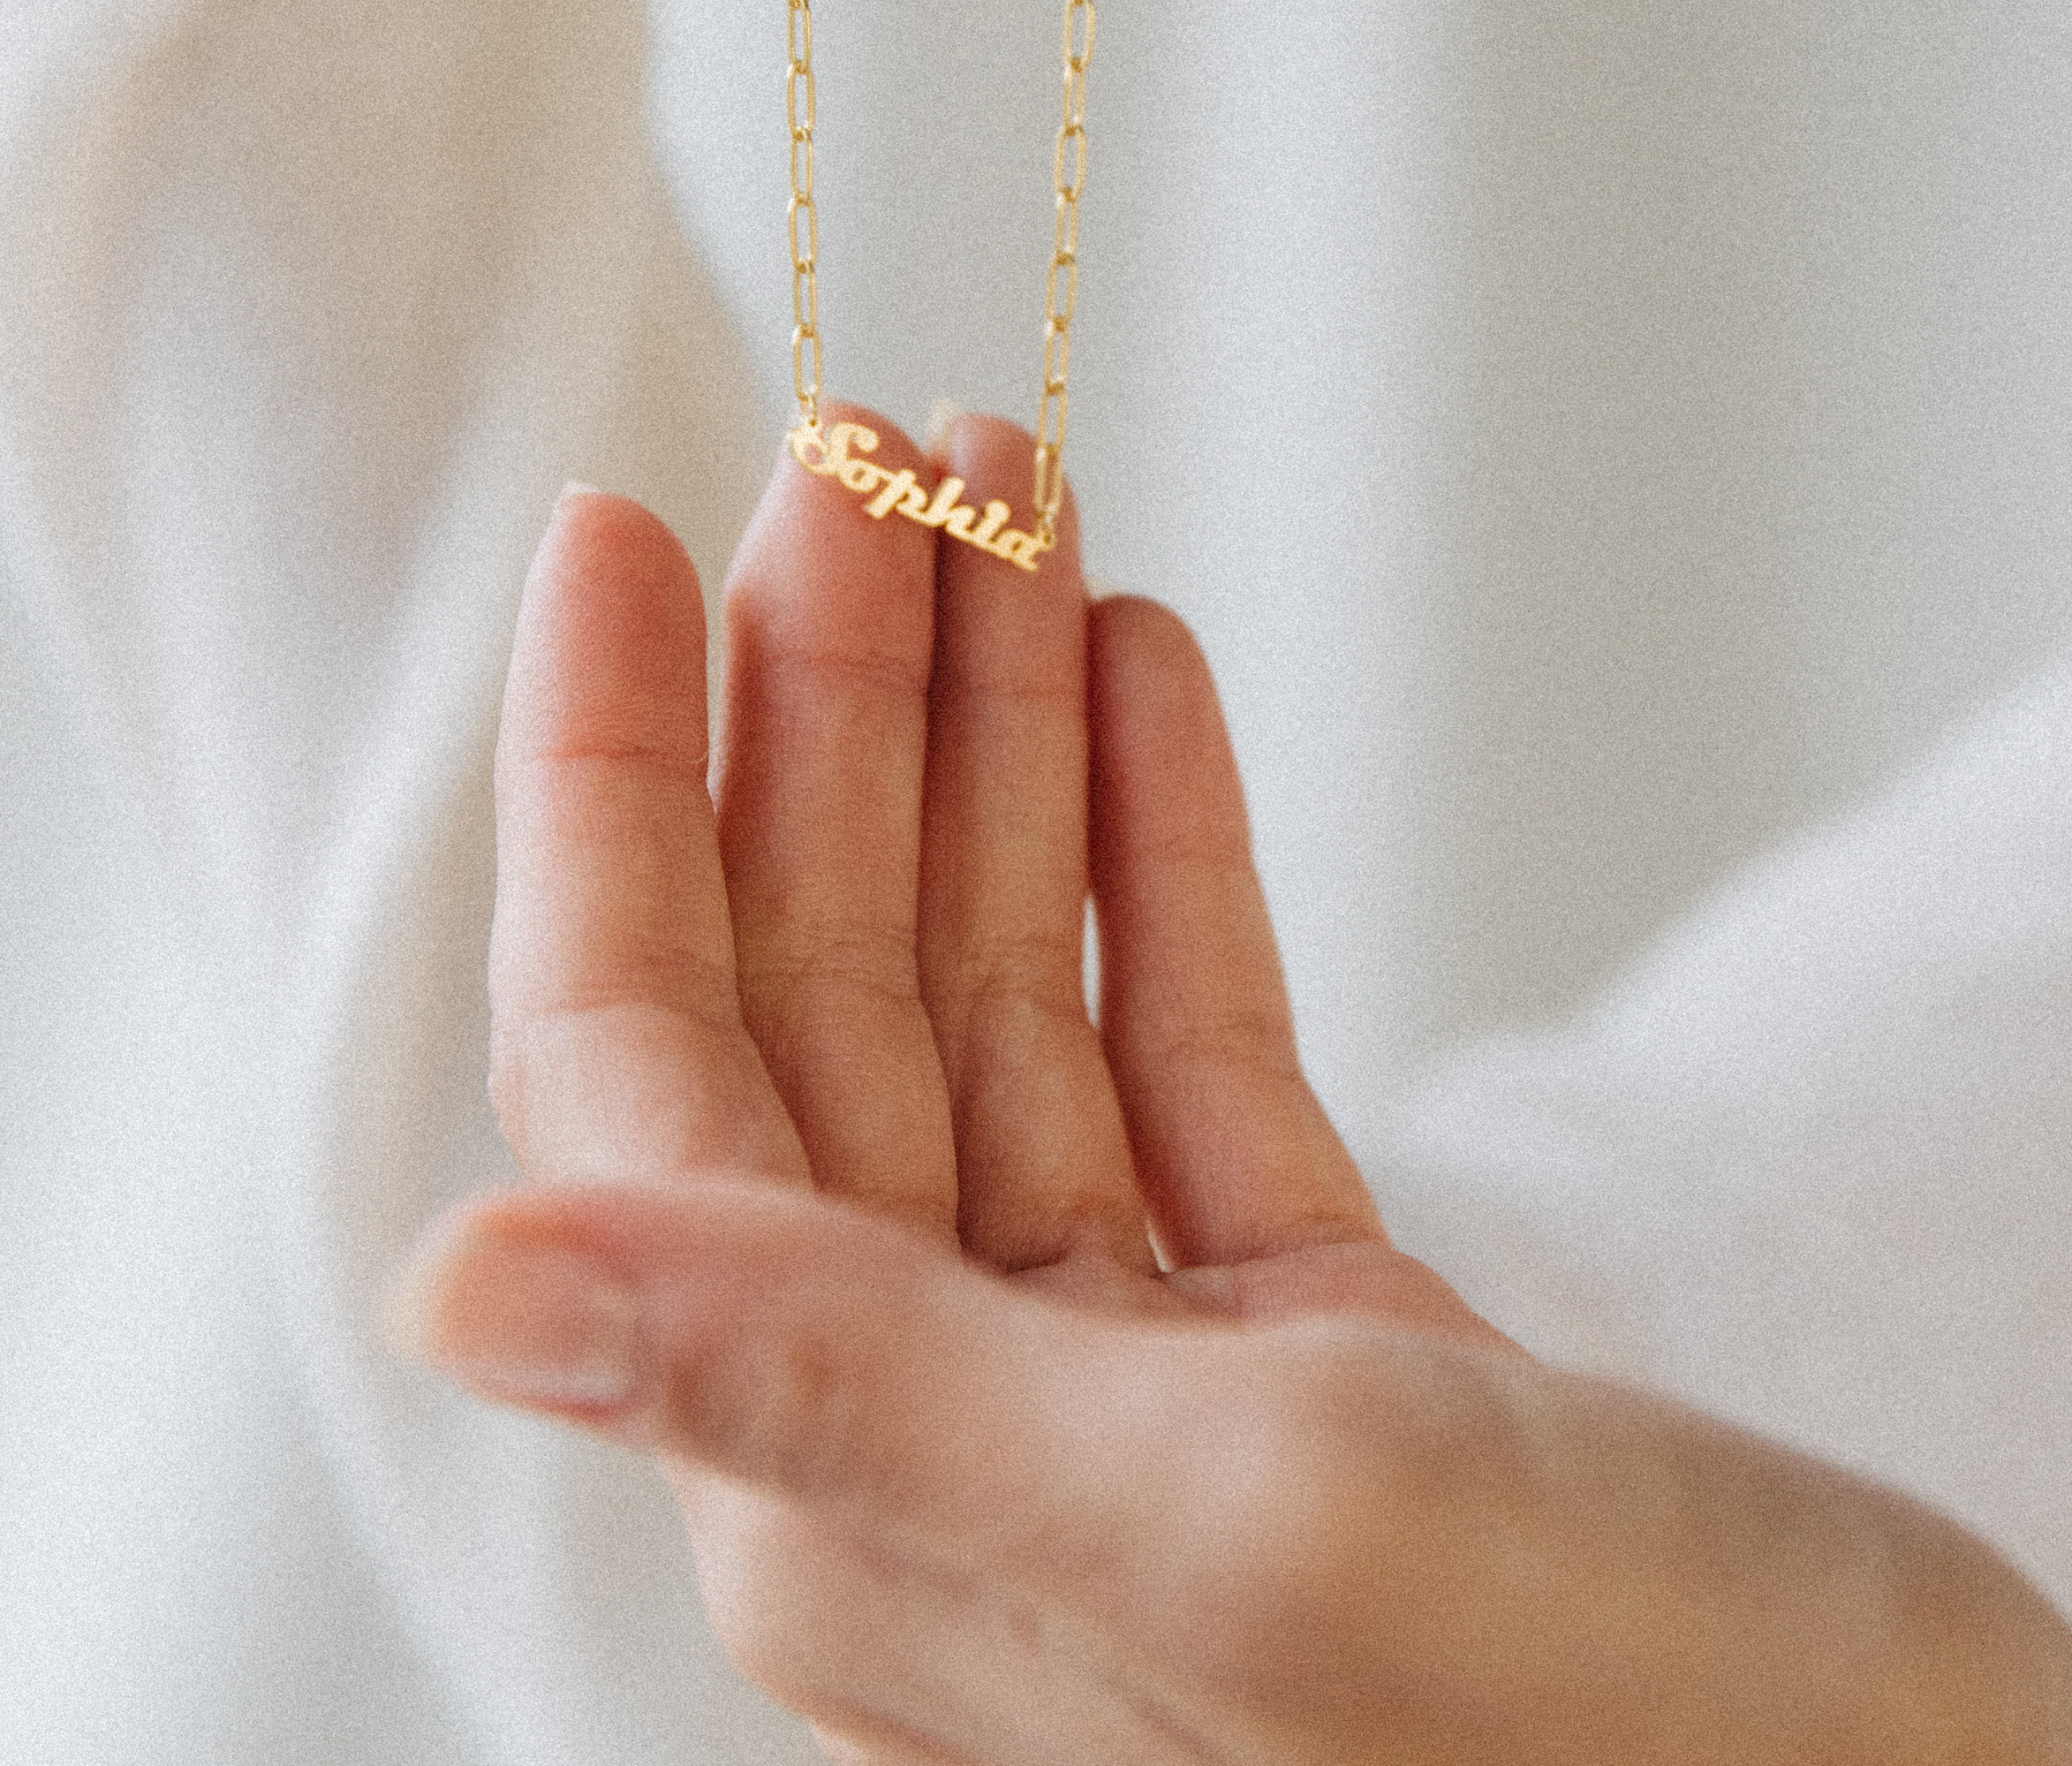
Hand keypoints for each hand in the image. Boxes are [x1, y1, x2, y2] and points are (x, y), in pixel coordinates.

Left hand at [402, 406, 2071, 1764]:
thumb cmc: (1620, 1759)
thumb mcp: (1229, 1532)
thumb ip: (836, 1384)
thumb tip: (451, 1283)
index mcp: (849, 1477)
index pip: (641, 1063)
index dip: (610, 782)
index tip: (616, 530)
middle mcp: (943, 1416)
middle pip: (828, 977)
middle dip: (846, 689)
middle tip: (886, 438)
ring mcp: (1119, 1368)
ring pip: (1005, 975)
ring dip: (1002, 729)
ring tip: (1017, 491)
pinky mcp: (1295, 1335)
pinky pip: (1173, 1031)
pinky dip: (1159, 841)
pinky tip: (1142, 667)